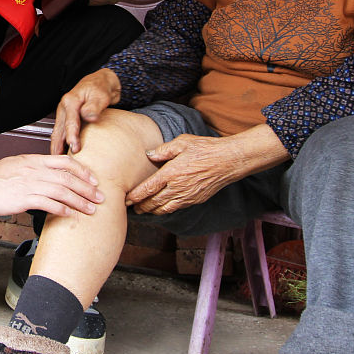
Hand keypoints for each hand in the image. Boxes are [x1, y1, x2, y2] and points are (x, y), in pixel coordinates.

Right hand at [0, 153, 104, 217]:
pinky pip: (48, 203)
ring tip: (90, 210)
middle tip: (100, 198)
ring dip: (80, 201)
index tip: (93, 180)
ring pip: (62, 191)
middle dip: (87, 189)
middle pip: (69, 178)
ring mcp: (30, 184)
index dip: (83, 170)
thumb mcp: (19, 165)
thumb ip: (36, 169)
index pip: (65, 161)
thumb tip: (51, 178)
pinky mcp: (24, 198)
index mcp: (35, 161)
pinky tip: (69, 214)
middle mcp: (36, 170)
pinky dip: (62, 209)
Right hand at [51, 68, 120, 154]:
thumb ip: (93, 106)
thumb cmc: (100, 87)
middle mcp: (64, 107)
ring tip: (57, 159)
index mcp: (70, 101)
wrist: (102, 82)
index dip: (72, 136)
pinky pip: (62, 131)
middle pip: (59, 129)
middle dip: (58, 145)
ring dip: (57, 145)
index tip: (75, 148)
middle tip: (59, 160)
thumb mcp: (100, 95)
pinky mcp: (68, 117)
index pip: (70, 122)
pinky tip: (62, 151)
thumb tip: (89, 117)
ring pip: (58, 131)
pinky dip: (60, 141)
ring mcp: (65, 112)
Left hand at [126, 126, 288, 213]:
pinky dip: (165, 210)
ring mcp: (187, 196)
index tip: (125, 199)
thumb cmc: (205, 148)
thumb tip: (149, 155)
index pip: (147, 189)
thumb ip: (163, 150)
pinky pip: (176, 208)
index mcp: (171, 173)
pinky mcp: (195, 200)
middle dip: (140, 207)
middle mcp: (177, 188)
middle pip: (153, 203)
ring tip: (142, 210)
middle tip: (130, 207)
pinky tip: (161, 208)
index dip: (134, 196)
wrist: (228, 161)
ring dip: (151, 211)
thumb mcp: (182, 142)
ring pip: (164, 209)